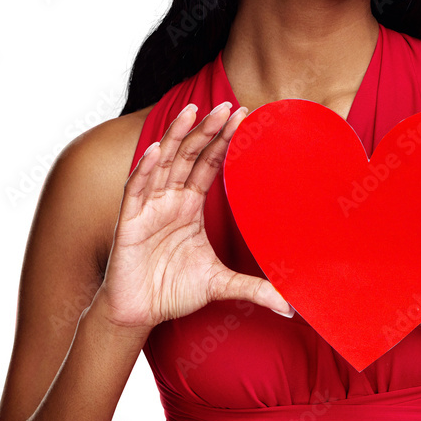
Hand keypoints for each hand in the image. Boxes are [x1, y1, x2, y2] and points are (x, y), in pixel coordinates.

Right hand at [97, 102, 294, 335]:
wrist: (138, 314)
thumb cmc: (173, 291)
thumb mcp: (220, 284)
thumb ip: (254, 289)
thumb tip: (291, 305)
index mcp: (190, 205)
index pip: (209, 163)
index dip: (224, 140)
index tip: (243, 116)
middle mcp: (170, 199)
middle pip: (189, 155)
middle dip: (206, 130)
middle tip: (226, 106)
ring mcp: (149, 207)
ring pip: (163, 163)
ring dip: (176, 137)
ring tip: (191, 112)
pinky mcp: (129, 222)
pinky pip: (136, 190)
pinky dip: (144, 170)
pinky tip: (156, 152)